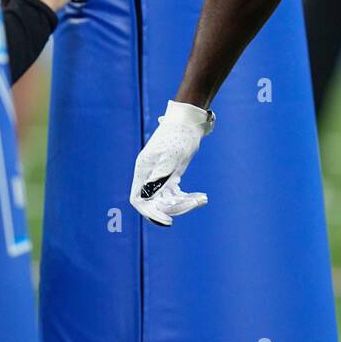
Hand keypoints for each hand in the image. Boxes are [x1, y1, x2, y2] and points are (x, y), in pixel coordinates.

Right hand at [129, 100, 214, 225]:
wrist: (189, 121)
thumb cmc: (179, 135)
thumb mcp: (171, 155)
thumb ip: (159, 175)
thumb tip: (147, 195)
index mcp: (144, 171)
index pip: (138, 200)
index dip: (150, 213)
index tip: (167, 220)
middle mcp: (149, 176)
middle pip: (155, 203)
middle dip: (174, 208)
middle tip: (193, 203)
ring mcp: (160, 177)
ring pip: (167, 201)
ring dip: (184, 204)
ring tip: (202, 199)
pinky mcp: (171, 176)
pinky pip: (176, 195)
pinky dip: (188, 198)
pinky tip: (202, 197)